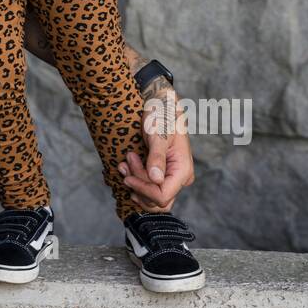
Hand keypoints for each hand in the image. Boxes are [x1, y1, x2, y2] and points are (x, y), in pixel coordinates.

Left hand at [118, 86, 194, 211]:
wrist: (160, 106)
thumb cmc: (162, 116)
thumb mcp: (158, 134)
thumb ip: (157, 157)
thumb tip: (156, 179)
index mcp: (183, 170)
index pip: (162, 195)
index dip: (143, 189)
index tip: (127, 176)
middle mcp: (179, 178)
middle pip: (156, 200)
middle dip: (138, 185)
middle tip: (127, 161)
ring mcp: (171, 178)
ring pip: (151, 198)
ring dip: (135, 184)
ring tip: (124, 163)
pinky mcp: (162, 176)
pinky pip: (148, 189)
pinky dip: (135, 182)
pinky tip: (126, 167)